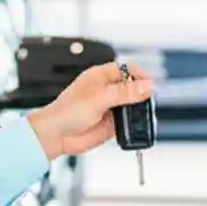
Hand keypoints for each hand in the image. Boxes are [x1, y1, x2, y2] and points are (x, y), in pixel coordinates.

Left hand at [27, 62, 152, 159]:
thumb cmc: (66, 112)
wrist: (56, 136)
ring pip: (133, 104)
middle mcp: (107, 90)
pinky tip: (134, 124)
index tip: (149, 84)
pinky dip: (134, 123)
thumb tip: (146, 86)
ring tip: (141, 112)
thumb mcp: (99, 98)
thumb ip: (124, 92)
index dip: (140, 75)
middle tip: (147, 99)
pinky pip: (129, 121)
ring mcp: (110, 107)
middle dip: (142, 92)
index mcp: (101, 76)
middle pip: (133, 86)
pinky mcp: (112, 123)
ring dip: (138, 108)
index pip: (127, 69)